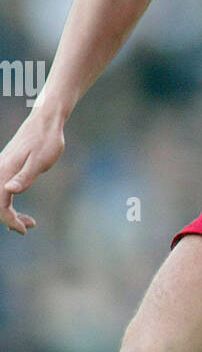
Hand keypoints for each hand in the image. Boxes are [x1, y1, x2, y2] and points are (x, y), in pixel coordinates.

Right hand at [0, 107, 65, 233]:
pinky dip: (11, 203)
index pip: (0, 205)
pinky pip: (3, 190)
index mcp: (5, 171)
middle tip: (29, 228)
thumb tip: (9, 190)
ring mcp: (2, 168)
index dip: (10, 220)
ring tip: (30, 223)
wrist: (46, 121)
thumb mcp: (40, 161)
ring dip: (11, 213)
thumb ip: (24, 177)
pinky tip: (22, 211)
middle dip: (10, 219)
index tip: (25, 230)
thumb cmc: (47, 140)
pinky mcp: (7, 167)